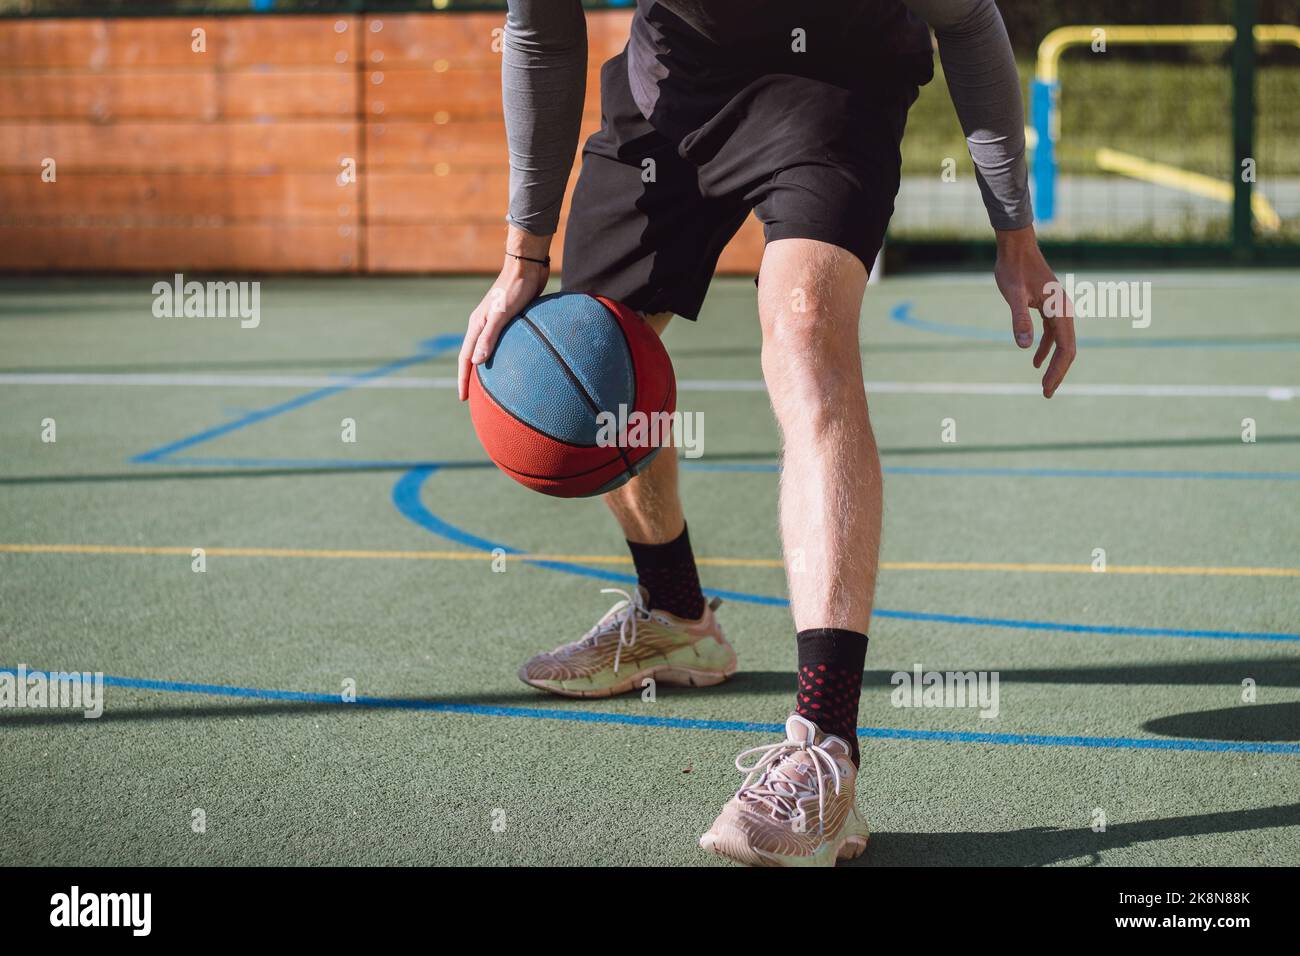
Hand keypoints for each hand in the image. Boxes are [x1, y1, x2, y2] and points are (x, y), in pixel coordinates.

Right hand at [457, 228, 551, 400]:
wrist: (527, 267)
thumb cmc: (514, 289)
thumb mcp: (501, 314)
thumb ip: (489, 336)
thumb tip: (475, 362)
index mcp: (476, 325)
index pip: (465, 358)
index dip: (463, 379)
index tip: (463, 398)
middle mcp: (482, 325)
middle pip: (472, 356)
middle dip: (470, 378)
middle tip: (473, 398)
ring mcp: (494, 323)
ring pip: (486, 351)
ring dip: (484, 368)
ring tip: (489, 386)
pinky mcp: (508, 321)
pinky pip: (500, 344)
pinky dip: (499, 357)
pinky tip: (511, 365)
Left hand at [993, 225, 1076, 398]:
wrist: (1016, 247)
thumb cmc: (1013, 269)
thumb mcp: (1013, 295)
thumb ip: (1019, 319)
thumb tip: (1024, 347)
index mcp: (1060, 311)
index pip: (1066, 349)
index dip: (1058, 371)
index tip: (1047, 389)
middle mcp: (1064, 311)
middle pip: (1067, 349)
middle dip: (1058, 372)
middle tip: (1046, 394)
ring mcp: (1058, 309)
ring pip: (1061, 342)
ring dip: (1053, 363)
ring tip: (1044, 384)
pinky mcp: (1049, 306)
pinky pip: (1052, 333)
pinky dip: (1045, 348)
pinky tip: (1034, 360)